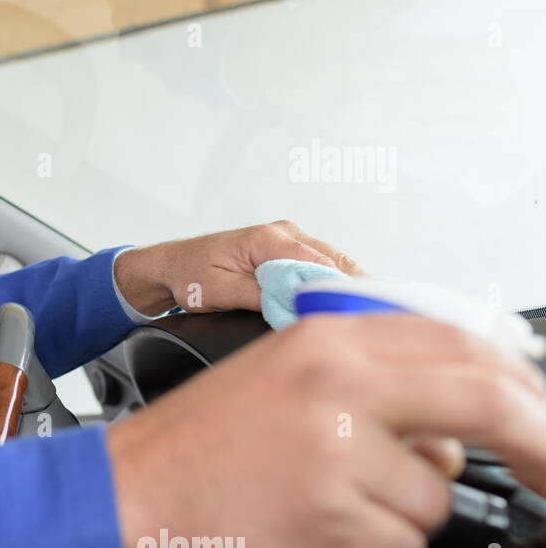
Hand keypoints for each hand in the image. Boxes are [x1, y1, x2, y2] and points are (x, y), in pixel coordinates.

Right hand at [104, 313, 545, 547]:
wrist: (132, 487)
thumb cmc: (200, 438)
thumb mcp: (281, 369)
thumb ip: (368, 371)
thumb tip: (453, 414)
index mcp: (327, 342)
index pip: (459, 344)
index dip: (519, 380)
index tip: (536, 410)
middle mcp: (335, 387)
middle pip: (483, 403)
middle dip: (536, 443)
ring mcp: (332, 452)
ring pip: (435, 498)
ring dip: (404, 517)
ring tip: (339, 506)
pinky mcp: (325, 518)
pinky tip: (329, 540)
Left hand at [113, 219, 367, 314]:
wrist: (172, 266)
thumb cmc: (191, 276)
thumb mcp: (223, 291)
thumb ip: (262, 296)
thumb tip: (297, 306)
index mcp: (267, 238)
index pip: (316, 262)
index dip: (339, 288)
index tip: (357, 310)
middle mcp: (283, 232)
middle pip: (334, 260)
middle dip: (354, 287)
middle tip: (375, 315)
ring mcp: (288, 238)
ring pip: (332, 262)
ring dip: (347, 285)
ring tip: (368, 311)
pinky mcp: (287, 250)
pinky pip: (320, 265)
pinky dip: (333, 282)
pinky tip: (344, 302)